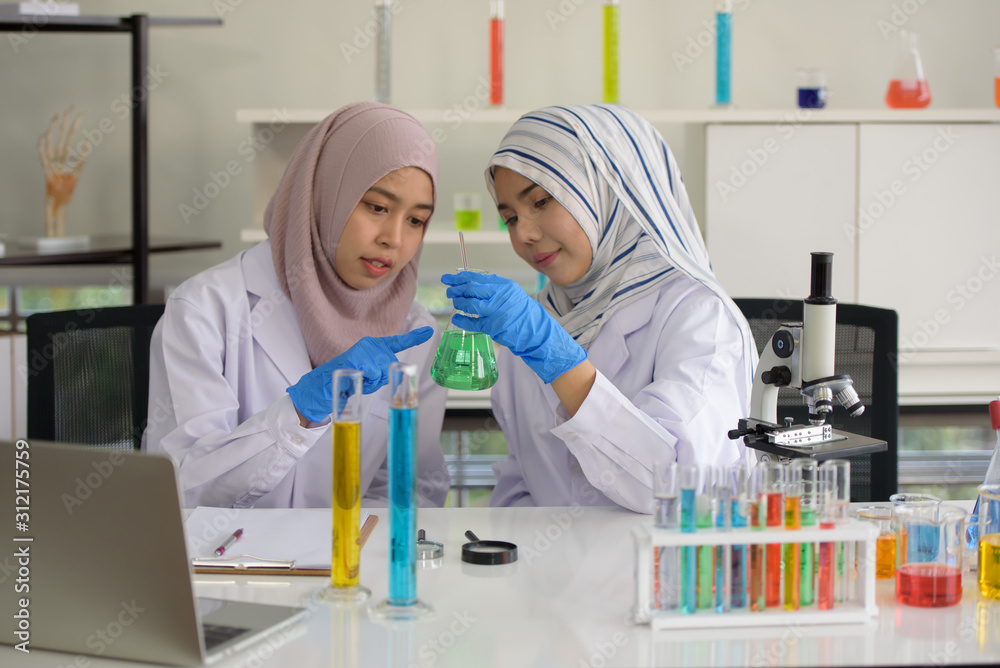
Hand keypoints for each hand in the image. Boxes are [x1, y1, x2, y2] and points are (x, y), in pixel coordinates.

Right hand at [287, 327, 432, 421]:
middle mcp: (372, 343)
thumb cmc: (352, 380)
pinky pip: (372, 372)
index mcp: (377, 347)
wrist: (327, 383)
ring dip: (372, 380)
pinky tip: (356, 376)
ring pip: (382, 370)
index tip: (430, 330)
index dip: (416, 336)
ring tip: (359, 377)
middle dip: (380, 378)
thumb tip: (398, 372)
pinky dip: (366, 379)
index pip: (400, 341)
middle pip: (391, 364)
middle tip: (365, 378)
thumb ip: (386, 372)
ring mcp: (364, 348)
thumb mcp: (373, 377)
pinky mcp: (356, 355)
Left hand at [442, 271, 586, 382]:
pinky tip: (456, 317)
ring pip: (470, 304)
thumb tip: (475, 281)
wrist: (536, 330)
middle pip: (471, 289)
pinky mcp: (492, 327)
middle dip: (456, 288)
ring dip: (458, 302)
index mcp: (504, 286)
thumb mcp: (512, 293)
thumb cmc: (523, 312)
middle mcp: (499, 297)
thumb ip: (495, 286)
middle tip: (448, 289)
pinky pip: (472, 322)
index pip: (477, 278)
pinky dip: (462, 320)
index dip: (460, 277)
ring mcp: (495, 312)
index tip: (449, 278)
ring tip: (454, 301)